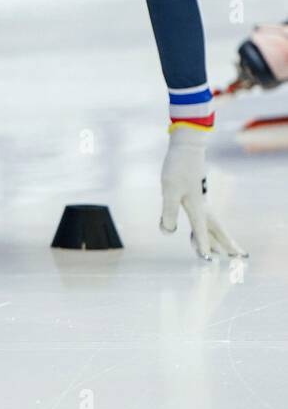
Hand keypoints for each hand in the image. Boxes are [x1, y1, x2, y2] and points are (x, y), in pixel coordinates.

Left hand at [160, 126, 246, 259]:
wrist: (186, 147)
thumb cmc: (177, 168)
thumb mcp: (169, 190)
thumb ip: (168, 212)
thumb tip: (168, 233)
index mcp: (197, 207)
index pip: (201, 232)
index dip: (203, 246)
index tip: (208, 261)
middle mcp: (203, 205)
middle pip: (217, 229)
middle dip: (227, 244)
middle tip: (241, 258)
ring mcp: (201, 200)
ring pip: (213, 224)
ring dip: (219, 238)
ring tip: (227, 251)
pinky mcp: (197, 194)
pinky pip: (205, 217)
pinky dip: (207, 228)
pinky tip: (202, 230)